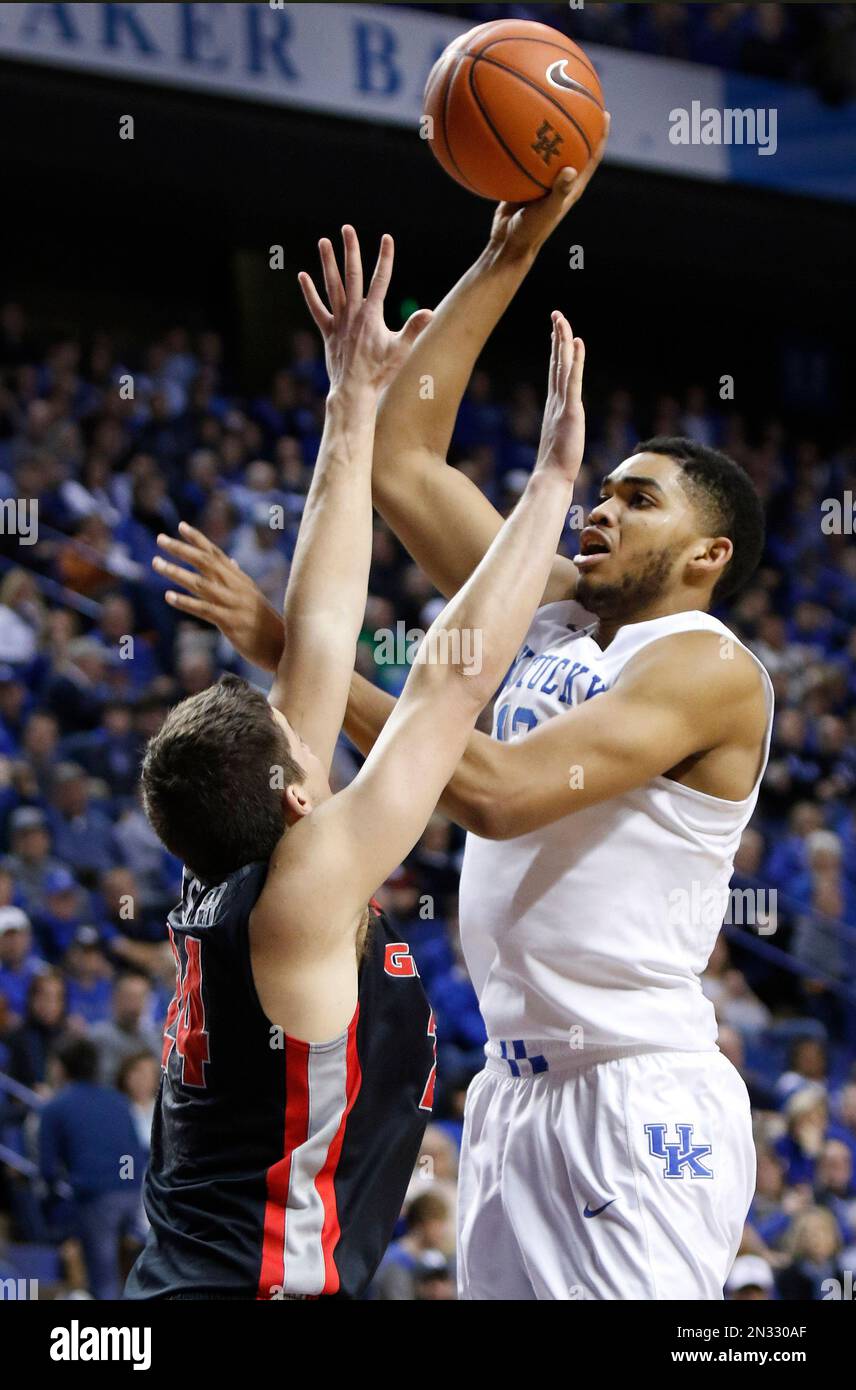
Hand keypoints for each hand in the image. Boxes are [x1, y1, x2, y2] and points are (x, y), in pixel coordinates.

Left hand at [152, 522, 283, 671]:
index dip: (198, 538)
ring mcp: (232, 603)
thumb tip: (232, 562)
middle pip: (205, 561)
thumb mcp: (251, 594)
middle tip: (160, 539)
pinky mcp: (229, 621)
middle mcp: (235, 586)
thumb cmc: (264, 621)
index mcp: (238, 579)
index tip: (180, 525)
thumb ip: (238, 577)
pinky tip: (168, 596)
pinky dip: (185, 602)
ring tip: (156, 563)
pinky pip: (203, 609)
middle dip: (181, 549)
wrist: (281, 645)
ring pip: (200, 582)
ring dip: (176, 572)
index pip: (215, 553)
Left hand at [298, 226, 431, 395]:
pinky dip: (309, 293)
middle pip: (352, 275)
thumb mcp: (401, 350)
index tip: (386, 238)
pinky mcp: (328, 332)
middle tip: (347, 228)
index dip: (385, 258)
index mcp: (372, 315)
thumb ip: (413, 328)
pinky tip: (302, 276)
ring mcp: (339, 322)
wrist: (354, 391)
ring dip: (327, 263)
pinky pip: (317, 309)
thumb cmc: (379, 373)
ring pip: (332, 286)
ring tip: (323, 242)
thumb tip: (429, 312)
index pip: (380, 280)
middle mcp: (353, 313)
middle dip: (351, 250)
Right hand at [489, 114, 609, 260]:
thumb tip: (570, 169)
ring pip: (548, 148)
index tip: (604, 112)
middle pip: (573, 146)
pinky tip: (512, 124)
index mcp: (572, 186)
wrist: (507, 243)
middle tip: (577, 97)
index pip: (592, 156)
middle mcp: (559, 180)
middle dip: (577, 123)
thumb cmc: (531, 231)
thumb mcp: (547, 212)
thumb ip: (559, 192)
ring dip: (548, 128)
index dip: (600, 135)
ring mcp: (541, 179)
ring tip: (544, 103)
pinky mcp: (523, 179)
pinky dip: (520, 141)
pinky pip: (524, 155)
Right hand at [534, 312, 584, 484]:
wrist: (551, 477)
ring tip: (561, 319)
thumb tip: (562, 435)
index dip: (556, 351)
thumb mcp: (561, 442)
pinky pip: (572, 380)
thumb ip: (561, 433)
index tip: (555, 333)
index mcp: (554, 406)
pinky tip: (576, 343)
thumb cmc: (556, 466)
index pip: (556, 372)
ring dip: (562, 340)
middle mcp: (555, 400)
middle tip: (556, 314)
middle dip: (556, 337)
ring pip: (562, 365)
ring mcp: (561, 404)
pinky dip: (575, 360)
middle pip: (556, 362)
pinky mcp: (570, 411)